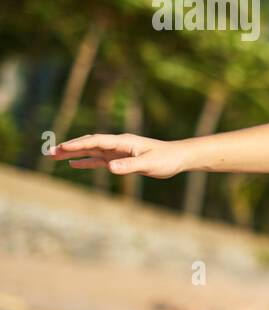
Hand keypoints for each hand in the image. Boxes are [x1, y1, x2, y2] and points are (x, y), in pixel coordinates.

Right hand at [51, 133, 188, 178]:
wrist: (178, 157)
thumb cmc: (166, 159)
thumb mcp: (148, 163)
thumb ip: (129, 165)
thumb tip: (110, 168)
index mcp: (123, 142)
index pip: (96, 141)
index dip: (79, 144)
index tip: (62, 147)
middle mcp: (118, 144)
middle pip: (89, 143)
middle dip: (69, 146)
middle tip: (49, 151)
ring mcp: (117, 151)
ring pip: (91, 150)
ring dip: (73, 153)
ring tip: (54, 155)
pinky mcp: (120, 159)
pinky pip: (98, 159)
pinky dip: (85, 161)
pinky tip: (73, 164)